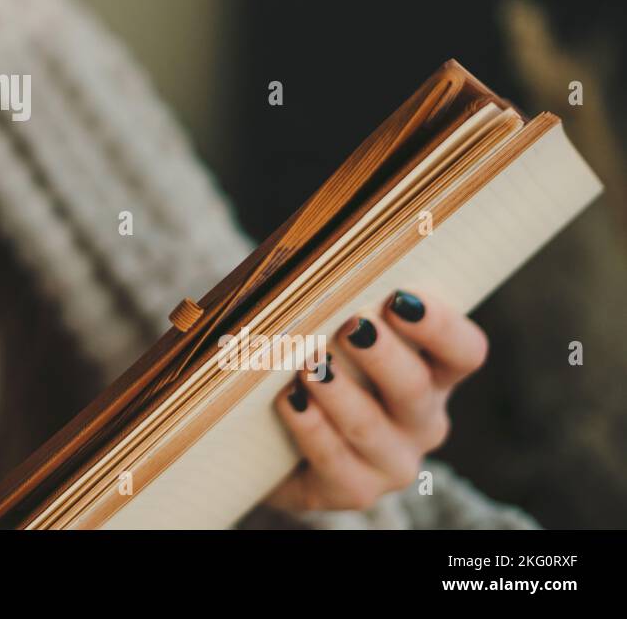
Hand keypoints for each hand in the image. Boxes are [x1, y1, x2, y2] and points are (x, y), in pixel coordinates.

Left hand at [266, 290, 487, 512]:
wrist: (274, 439)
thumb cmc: (314, 361)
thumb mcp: (334, 329)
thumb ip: (344, 297)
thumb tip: (323, 249)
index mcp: (433, 373)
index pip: (464, 351)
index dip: (440, 326)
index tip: (401, 297)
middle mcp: (422, 420)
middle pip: (416, 388)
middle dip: (382, 355)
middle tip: (350, 326)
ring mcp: (392, 461)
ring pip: (370, 426)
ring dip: (338, 392)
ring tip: (308, 363)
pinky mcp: (355, 489)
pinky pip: (335, 462)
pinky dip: (311, 428)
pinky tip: (290, 400)